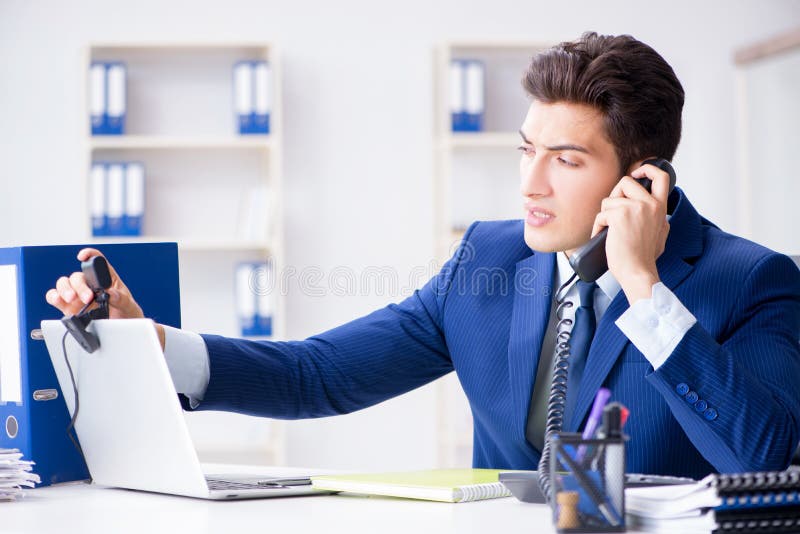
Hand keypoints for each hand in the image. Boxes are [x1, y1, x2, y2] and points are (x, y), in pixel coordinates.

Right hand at [45, 248, 143, 318]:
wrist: (122, 331)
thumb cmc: (127, 314)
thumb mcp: (129, 306)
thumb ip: (121, 299)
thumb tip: (111, 293)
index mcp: (107, 279)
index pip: (97, 261)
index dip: (89, 255)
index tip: (82, 257)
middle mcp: (90, 284)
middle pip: (77, 276)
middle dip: (79, 285)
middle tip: (87, 298)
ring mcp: (78, 295)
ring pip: (64, 284)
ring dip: (65, 290)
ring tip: (71, 299)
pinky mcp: (69, 307)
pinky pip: (55, 297)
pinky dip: (54, 297)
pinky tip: (59, 300)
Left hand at [591, 163, 670, 302]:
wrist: (638, 272)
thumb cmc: (644, 257)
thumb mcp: (660, 232)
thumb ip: (656, 216)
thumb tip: (650, 206)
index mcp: (661, 208)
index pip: (661, 176)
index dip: (647, 168)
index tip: (636, 173)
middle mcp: (651, 204)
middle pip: (626, 182)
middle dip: (614, 196)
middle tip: (612, 213)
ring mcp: (636, 208)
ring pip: (609, 199)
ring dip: (605, 215)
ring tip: (610, 231)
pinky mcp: (619, 215)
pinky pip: (601, 214)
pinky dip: (598, 226)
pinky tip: (603, 237)